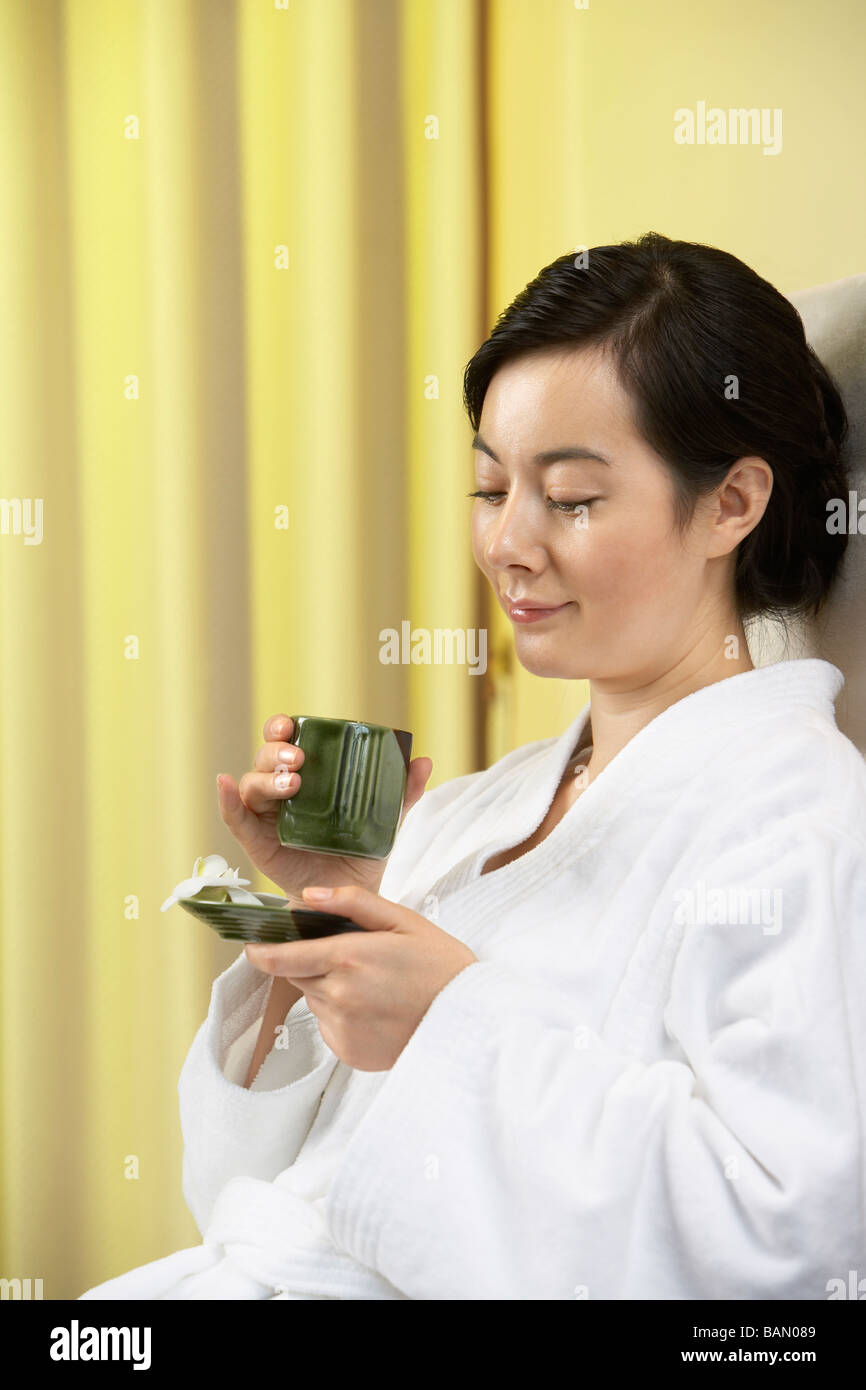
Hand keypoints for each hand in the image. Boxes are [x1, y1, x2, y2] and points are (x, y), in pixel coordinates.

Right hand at [217, 714, 432, 903]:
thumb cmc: (360, 852)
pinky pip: (234, 818)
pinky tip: (223, 783)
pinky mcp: (255, 842)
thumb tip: (423, 761)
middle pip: (265, 759)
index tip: (291, 725)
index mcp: (305, 777)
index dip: (282, 728)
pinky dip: (226, 800)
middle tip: (299, 761)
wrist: (349, 898)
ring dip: (265, 777)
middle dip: (276, 752)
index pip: (286, 742)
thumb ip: (402, 793)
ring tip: (292, 784)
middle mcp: (280, 791)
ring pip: (252, 784)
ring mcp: (265, 816)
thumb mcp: (385, 821)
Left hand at [243, 884, 478, 1070]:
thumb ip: (354, 902)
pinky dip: (344, 1016)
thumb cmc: (440, 966)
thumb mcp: (404, 920)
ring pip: (315, 1000)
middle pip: (298, 975)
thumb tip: (309, 895)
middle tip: (353, 958)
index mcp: (347, 958)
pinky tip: (377, 1010)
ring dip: (330, 989)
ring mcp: (341, 1028)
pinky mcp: (347, 1052)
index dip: (262, 950)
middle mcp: (337, 996)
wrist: (469, 1021)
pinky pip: (330, 1026)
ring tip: (374, 986)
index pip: (281, 956)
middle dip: (314, 963)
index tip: (253, 945)